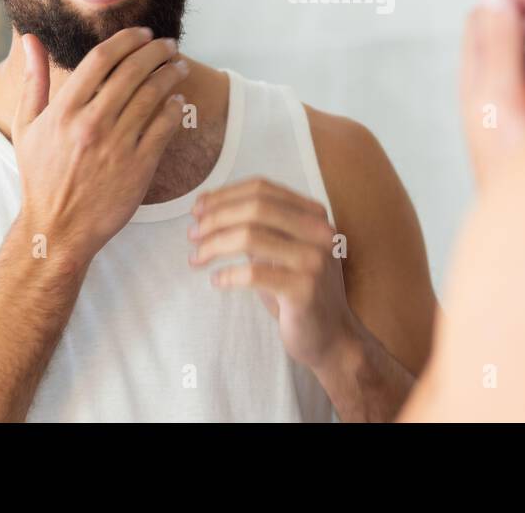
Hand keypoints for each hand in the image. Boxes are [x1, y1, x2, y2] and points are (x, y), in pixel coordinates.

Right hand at [13, 27, 189, 266]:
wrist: (58, 228)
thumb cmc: (41, 176)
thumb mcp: (27, 127)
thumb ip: (33, 81)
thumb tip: (32, 40)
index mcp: (64, 111)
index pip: (101, 58)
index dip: (127, 39)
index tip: (143, 33)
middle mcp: (91, 124)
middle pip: (133, 71)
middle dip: (157, 51)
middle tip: (169, 45)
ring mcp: (116, 145)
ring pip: (154, 95)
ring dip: (171, 75)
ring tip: (179, 67)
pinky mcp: (139, 166)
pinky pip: (164, 127)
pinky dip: (175, 108)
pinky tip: (178, 101)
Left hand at [189, 178, 356, 369]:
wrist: (332, 337)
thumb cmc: (298, 291)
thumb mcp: (282, 250)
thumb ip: (257, 227)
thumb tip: (208, 206)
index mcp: (314, 215)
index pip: (264, 189)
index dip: (226, 195)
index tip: (198, 208)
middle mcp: (319, 232)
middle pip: (257, 208)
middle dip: (217, 217)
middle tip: (192, 233)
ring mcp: (314, 260)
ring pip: (251, 236)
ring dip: (215, 245)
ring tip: (196, 257)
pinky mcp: (304, 290)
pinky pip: (254, 273)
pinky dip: (228, 275)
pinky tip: (217, 281)